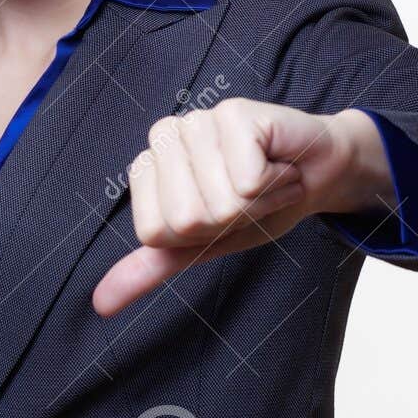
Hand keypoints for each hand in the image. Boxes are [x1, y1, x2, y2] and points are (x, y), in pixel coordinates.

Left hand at [92, 100, 394, 317]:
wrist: (317, 175)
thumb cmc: (258, 205)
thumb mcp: (201, 244)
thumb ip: (151, 267)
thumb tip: (99, 304)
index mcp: (148, 168)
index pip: (157, 230)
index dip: (201, 235)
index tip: (223, 212)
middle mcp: (165, 137)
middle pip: (186, 218)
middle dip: (230, 220)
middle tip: (248, 195)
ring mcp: (197, 121)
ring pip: (219, 202)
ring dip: (257, 203)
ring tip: (265, 180)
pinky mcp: (234, 114)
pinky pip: (246, 180)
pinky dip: (274, 185)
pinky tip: (279, 165)